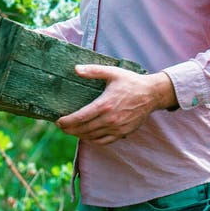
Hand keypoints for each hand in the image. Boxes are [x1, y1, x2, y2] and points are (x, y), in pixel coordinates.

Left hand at [55, 64, 176, 144]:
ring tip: (71, 130)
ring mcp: (116, 128)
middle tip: (61, 127)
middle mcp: (110, 119)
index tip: (58, 121)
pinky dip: (93, 141)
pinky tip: (87, 136)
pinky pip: (104, 141)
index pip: (81, 117)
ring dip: (79, 135)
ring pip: (92, 137)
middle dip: (69, 130)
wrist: (151, 94)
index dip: (67, 121)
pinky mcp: (122, 133)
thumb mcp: (112, 72)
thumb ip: (93, 71)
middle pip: (84, 129)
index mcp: (105, 104)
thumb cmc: (130, 82)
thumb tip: (76, 69)